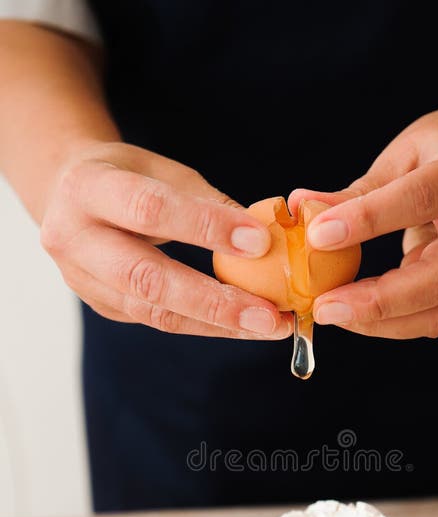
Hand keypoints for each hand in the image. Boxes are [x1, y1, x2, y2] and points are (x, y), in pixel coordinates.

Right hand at [41, 141, 291, 338]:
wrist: (69, 196)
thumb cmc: (127, 177)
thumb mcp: (162, 170)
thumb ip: (207, 201)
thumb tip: (266, 237)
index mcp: (88, 188)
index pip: (149, 209)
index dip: (205, 227)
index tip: (260, 241)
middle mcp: (74, 238)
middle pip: (146, 278)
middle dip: (215, 301)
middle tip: (269, 316)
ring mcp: (83, 280)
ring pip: (154, 313)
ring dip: (218, 324)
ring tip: (269, 326)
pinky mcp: (102, 307)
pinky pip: (159, 322)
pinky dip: (206, 325)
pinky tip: (244, 326)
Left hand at [289, 108, 437, 338]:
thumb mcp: (399, 157)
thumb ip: (355, 191)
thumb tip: (299, 205)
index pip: (420, 198)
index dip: (368, 220)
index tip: (318, 236)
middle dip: (378, 300)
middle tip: (325, 307)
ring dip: (380, 321)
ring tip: (333, 313)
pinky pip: (433, 317)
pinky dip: (390, 324)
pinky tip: (356, 315)